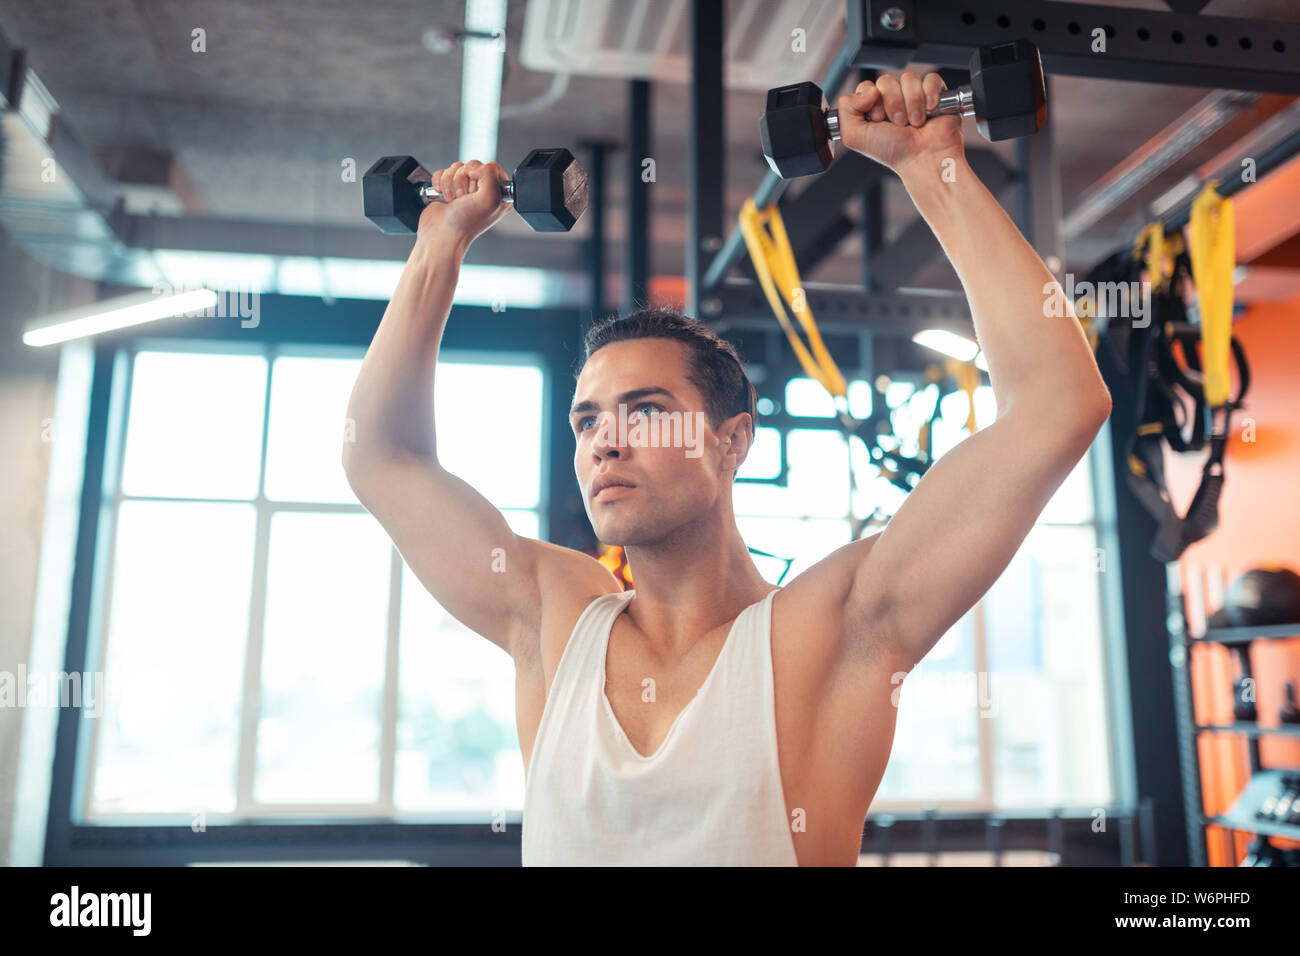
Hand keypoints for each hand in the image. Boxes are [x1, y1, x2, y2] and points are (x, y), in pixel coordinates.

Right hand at [416, 160, 511, 249]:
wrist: (441, 234)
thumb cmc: (465, 223)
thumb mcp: (489, 199)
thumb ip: (490, 175)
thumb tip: (477, 166)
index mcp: (499, 194)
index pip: (492, 167)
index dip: (480, 175)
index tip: (476, 192)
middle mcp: (484, 190)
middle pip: (472, 165)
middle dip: (463, 180)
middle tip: (464, 198)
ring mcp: (466, 189)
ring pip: (456, 168)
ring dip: (451, 183)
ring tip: (453, 201)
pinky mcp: (449, 187)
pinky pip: (442, 172)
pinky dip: (440, 183)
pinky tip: (443, 197)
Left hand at [836, 72, 963, 174]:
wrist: (924, 157)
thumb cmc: (894, 151)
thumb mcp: (854, 136)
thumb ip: (845, 110)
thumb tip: (866, 90)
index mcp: (872, 109)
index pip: (867, 87)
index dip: (872, 101)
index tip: (878, 119)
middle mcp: (892, 101)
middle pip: (886, 81)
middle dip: (892, 103)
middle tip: (898, 123)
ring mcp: (913, 96)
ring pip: (908, 79)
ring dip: (912, 103)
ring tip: (914, 122)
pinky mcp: (934, 93)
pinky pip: (930, 79)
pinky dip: (930, 95)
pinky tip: (930, 111)